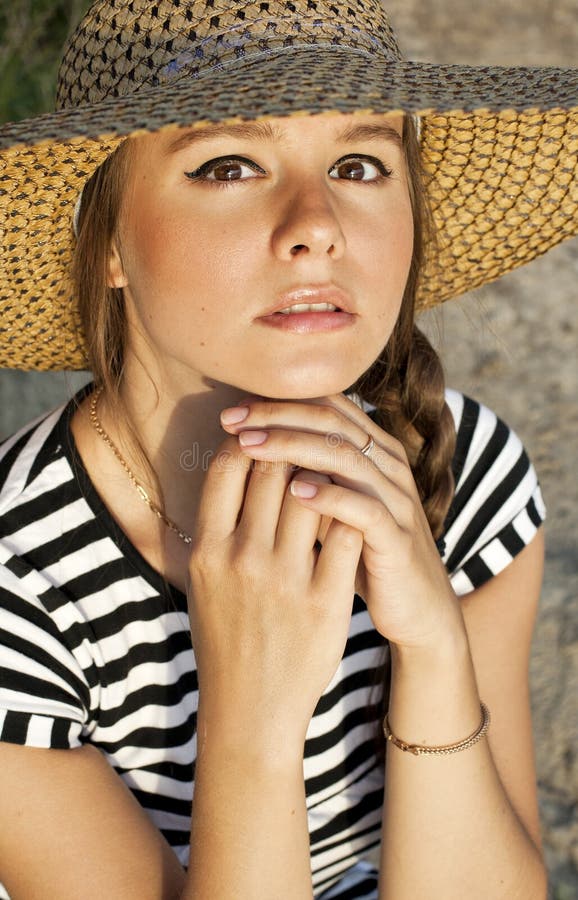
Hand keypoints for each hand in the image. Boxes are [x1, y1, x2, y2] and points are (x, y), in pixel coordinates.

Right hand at [186, 432, 362, 748]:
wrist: (250, 709)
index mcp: (207, 551)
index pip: (227, 466)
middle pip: (272, 469)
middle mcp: (243, 559)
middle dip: (290, 443)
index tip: (265, 431)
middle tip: (305, 437)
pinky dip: (351, 508)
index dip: (249, 437)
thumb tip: (235, 466)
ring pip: (313, 491)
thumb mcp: (204, 582)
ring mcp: (286, 580)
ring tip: (332, 465)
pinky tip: (355, 502)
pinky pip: (346, 534)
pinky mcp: (326, 601)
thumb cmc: (224, 639)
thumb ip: (217, 526)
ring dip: (324, 469)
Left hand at [220, 394, 463, 650]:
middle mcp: (389, 465)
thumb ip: (305, 476)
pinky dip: (330, 496)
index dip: (278, 402)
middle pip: (331, 422)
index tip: (233, 412)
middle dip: (277, 417)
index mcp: (374, 451)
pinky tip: (294, 492)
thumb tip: (246, 451)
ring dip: (293, 446)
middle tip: (231, 422)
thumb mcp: (330, 509)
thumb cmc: (362, 556)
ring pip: (345, 456)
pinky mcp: (398, 538)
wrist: (417, 612)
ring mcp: (398, 500)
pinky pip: (365, 508)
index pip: (326, 406)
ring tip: (250, 447)